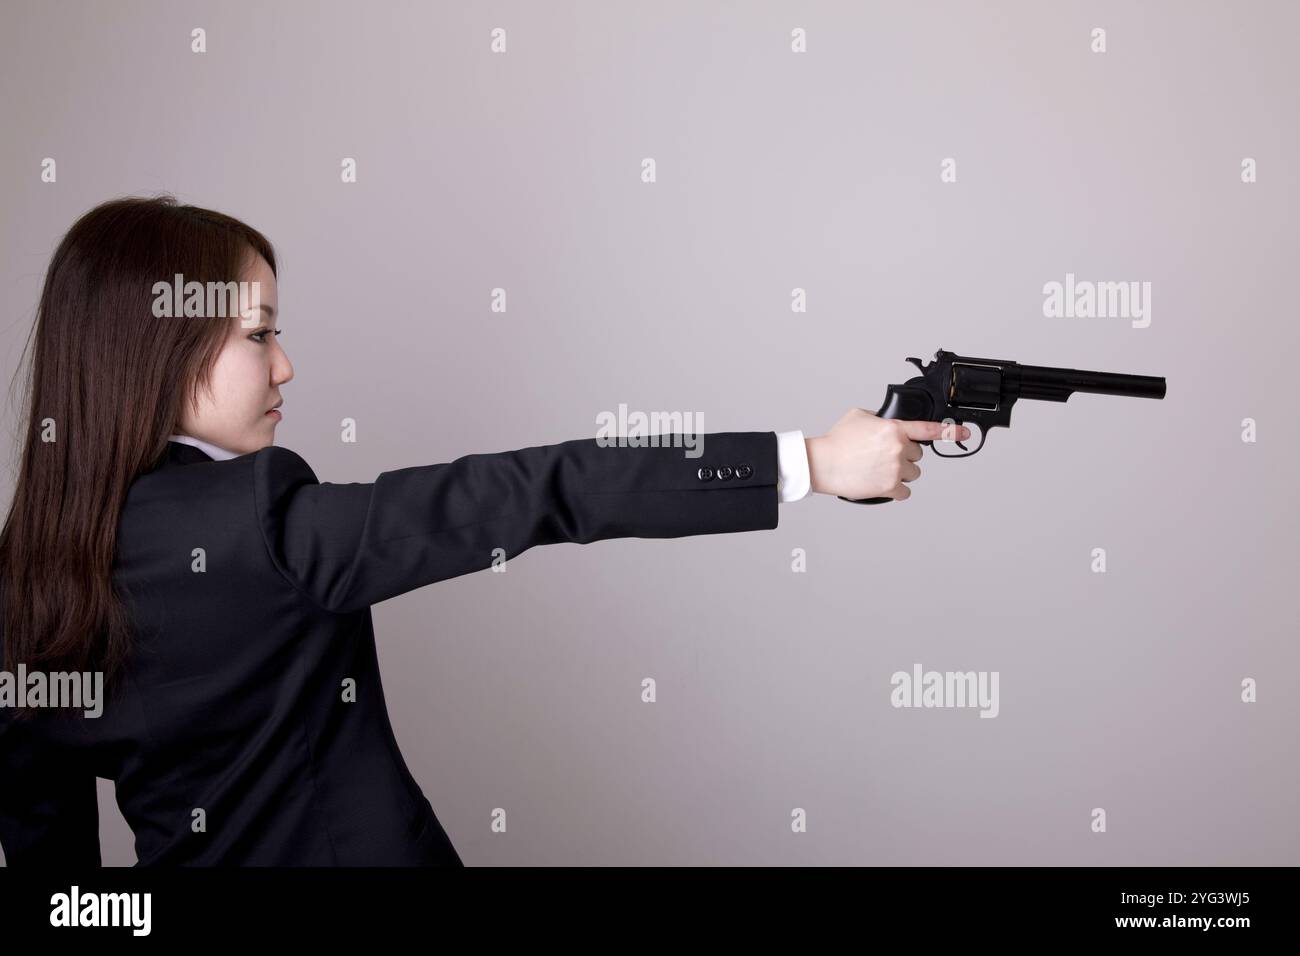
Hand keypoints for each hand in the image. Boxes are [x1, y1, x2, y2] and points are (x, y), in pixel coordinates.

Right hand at [804, 408, 969, 500]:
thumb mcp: (859, 416)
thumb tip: (889, 420)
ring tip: (878, 470)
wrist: (822, 464)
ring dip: (900, 472)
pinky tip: (880, 483)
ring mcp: (895, 469)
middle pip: (917, 455)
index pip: (928, 429)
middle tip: (882, 456)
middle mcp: (898, 448)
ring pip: (913, 473)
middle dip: (904, 455)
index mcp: (894, 428)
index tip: (964, 433)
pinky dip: (895, 490)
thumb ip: (880, 417)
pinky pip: (905, 491)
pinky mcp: (889, 487)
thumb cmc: (836, 441)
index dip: (950, 431)